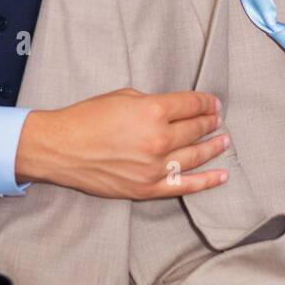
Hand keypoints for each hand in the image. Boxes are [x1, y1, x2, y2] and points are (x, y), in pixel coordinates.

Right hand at [15, 88, 229, 198]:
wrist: (60, 149)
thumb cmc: (87, 118)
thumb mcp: (123, 96)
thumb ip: (153, 103)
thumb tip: (174, 110)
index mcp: (153, 111)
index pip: (191, 105)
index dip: (207, 103)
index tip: (214, 103)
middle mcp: (159, 139)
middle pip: (196, 129)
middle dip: (210, 122)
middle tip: (217, 119)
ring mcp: (155, 167)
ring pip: (196, 156)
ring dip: (213, 147)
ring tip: (224, 141)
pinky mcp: (147, 188)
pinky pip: (186, 186)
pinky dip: (207, 181)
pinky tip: (222, 175)